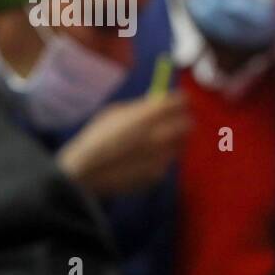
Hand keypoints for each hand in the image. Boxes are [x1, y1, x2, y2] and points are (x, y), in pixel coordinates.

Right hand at [57, 93, 190, 196]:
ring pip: (179, 145)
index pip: (180, 102)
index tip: (177, 102)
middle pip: (188, 124)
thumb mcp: (114, 113)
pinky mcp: (159, 174)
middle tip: (172, 122)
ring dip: (172, 141)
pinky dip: (160, 159)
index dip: (179, 101)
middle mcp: (161, 135)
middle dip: (181, 121)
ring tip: (154, 143)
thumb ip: (139, 107)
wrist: (86, 172)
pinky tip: (143, 160)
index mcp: (149, 116)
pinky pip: (167, 162)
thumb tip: (156, 103)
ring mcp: (162, 157)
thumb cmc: (96, 138)